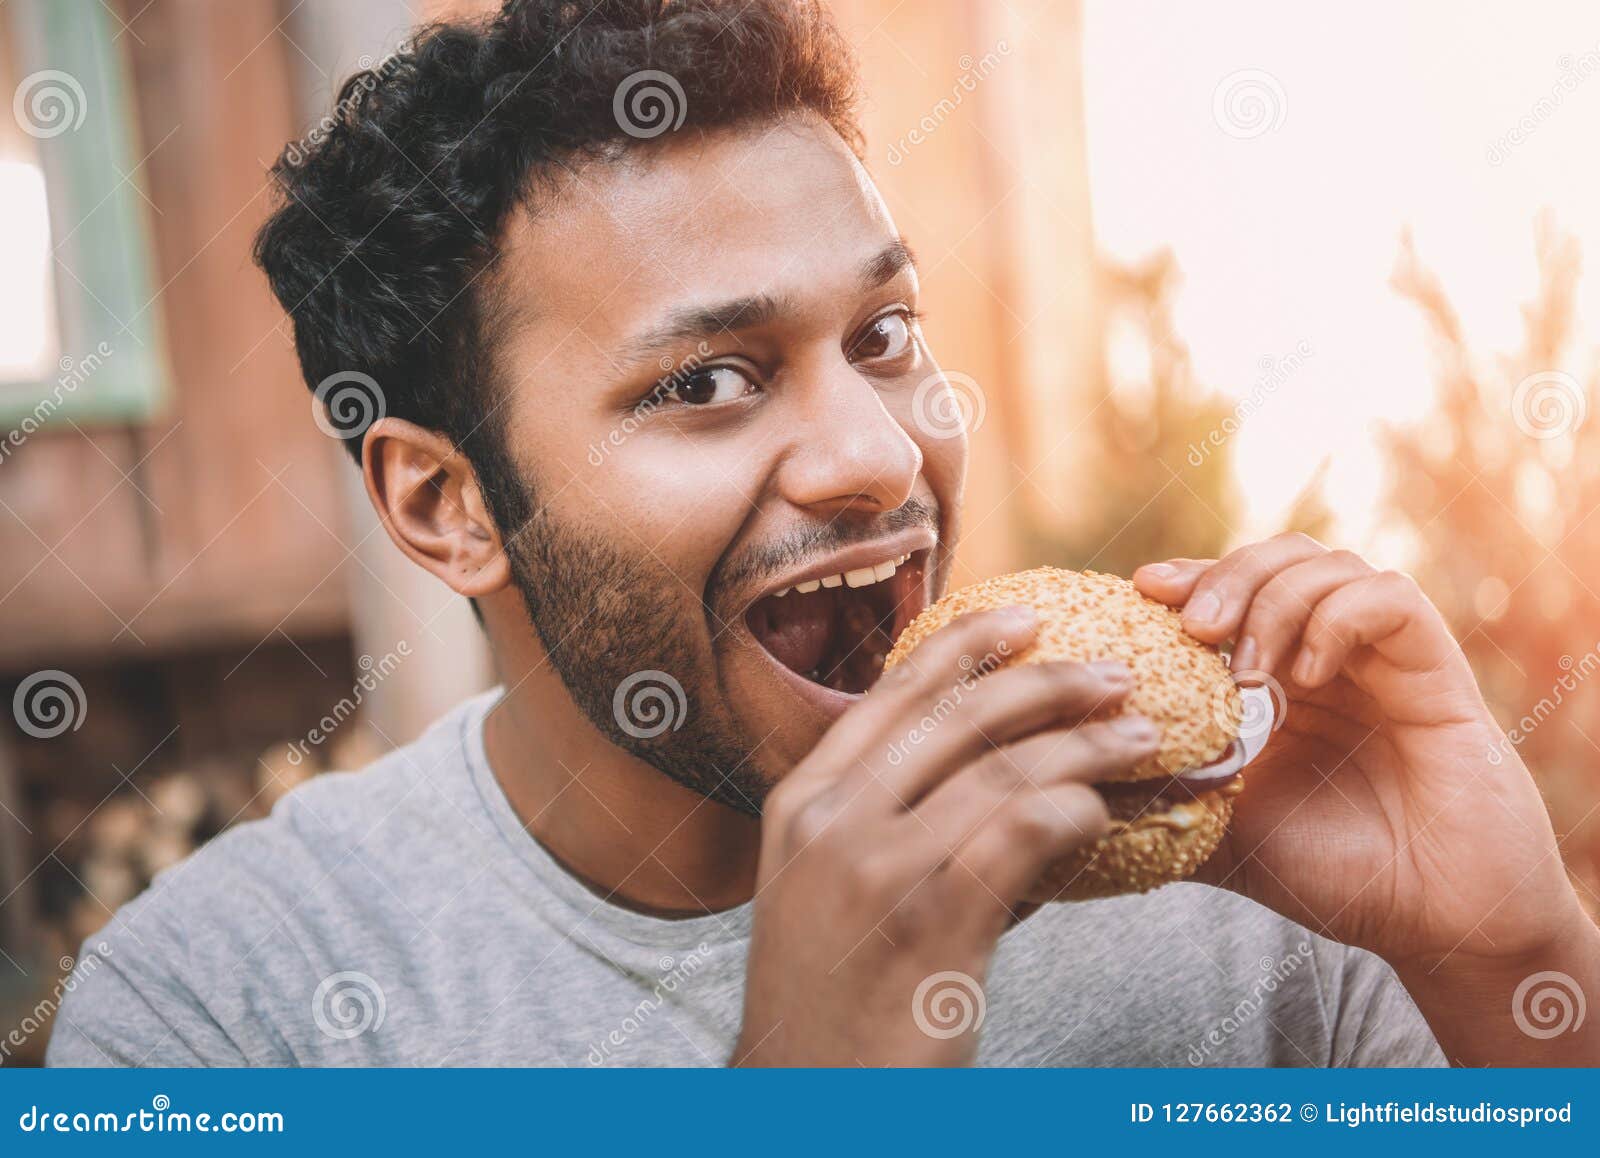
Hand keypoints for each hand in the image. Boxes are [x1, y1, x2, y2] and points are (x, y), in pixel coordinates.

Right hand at [732, 608, 1155, 1065]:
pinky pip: (1025, 833)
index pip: (891, 694)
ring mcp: (875, 867)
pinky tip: (1108, 814)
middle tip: (1113, 676)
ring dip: (1087, 746)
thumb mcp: (824, 893)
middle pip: (957, 715)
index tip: (1024, 618)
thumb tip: (998, 778)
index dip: (965, 644)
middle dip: (1048, 681)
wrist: (803, 1101)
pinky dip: (1077, 811)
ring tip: (1142, 741)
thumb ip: (891, 825)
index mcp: (802, 802)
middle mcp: (831, 820)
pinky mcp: (930, 920)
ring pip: (1003, 769)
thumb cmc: (831, 1003)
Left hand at [1134, 534, 1587, 973]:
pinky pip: (1390, 599)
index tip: (1141, 590)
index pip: (1231, 592)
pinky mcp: (1435, 670)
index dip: (1187, 578)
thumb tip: (1078, 785)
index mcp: (1281, 681)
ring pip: (1328, 564)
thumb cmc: (1336, 879)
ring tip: (1247, 667)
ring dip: (1274, 598)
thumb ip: (1162, 800)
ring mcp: (1384, 659)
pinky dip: (1338, 616)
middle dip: (1224, 576)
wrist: (1435, 925)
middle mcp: (1332, 657)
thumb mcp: (1223, 833)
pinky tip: (1309, 672)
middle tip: (1192, 625)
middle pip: (1275, 559)